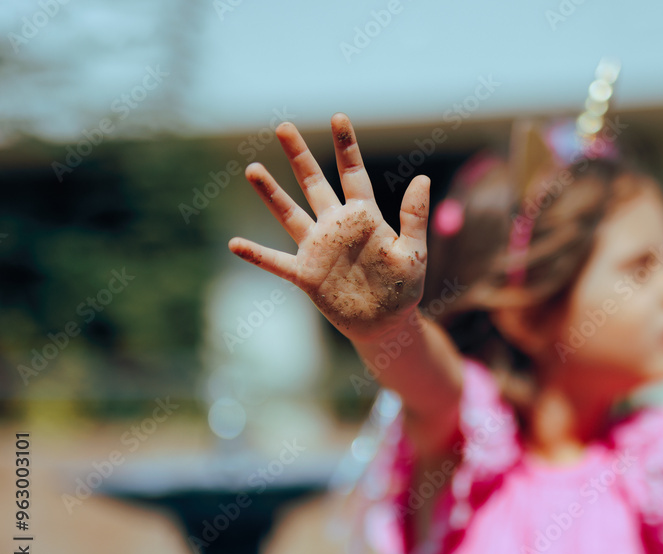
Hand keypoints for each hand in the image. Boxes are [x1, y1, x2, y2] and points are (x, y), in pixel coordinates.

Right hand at [228, 113, 429, 341]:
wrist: (387, 323)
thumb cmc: (404, 288)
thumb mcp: (414, 251)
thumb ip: (414, 216)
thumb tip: (423, 178)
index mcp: (364, 217)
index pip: (352, 174)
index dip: (346, 147)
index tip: (338, 118)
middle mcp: (336, 226)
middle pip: (314, 184)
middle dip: (299, 156)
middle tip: (283, 127)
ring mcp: (317, 249)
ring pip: (289, 214)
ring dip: (271, 193)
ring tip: (253, 168)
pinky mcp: (306, 275)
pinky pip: (276, 262)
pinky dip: (257, 255)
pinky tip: (235, 244)